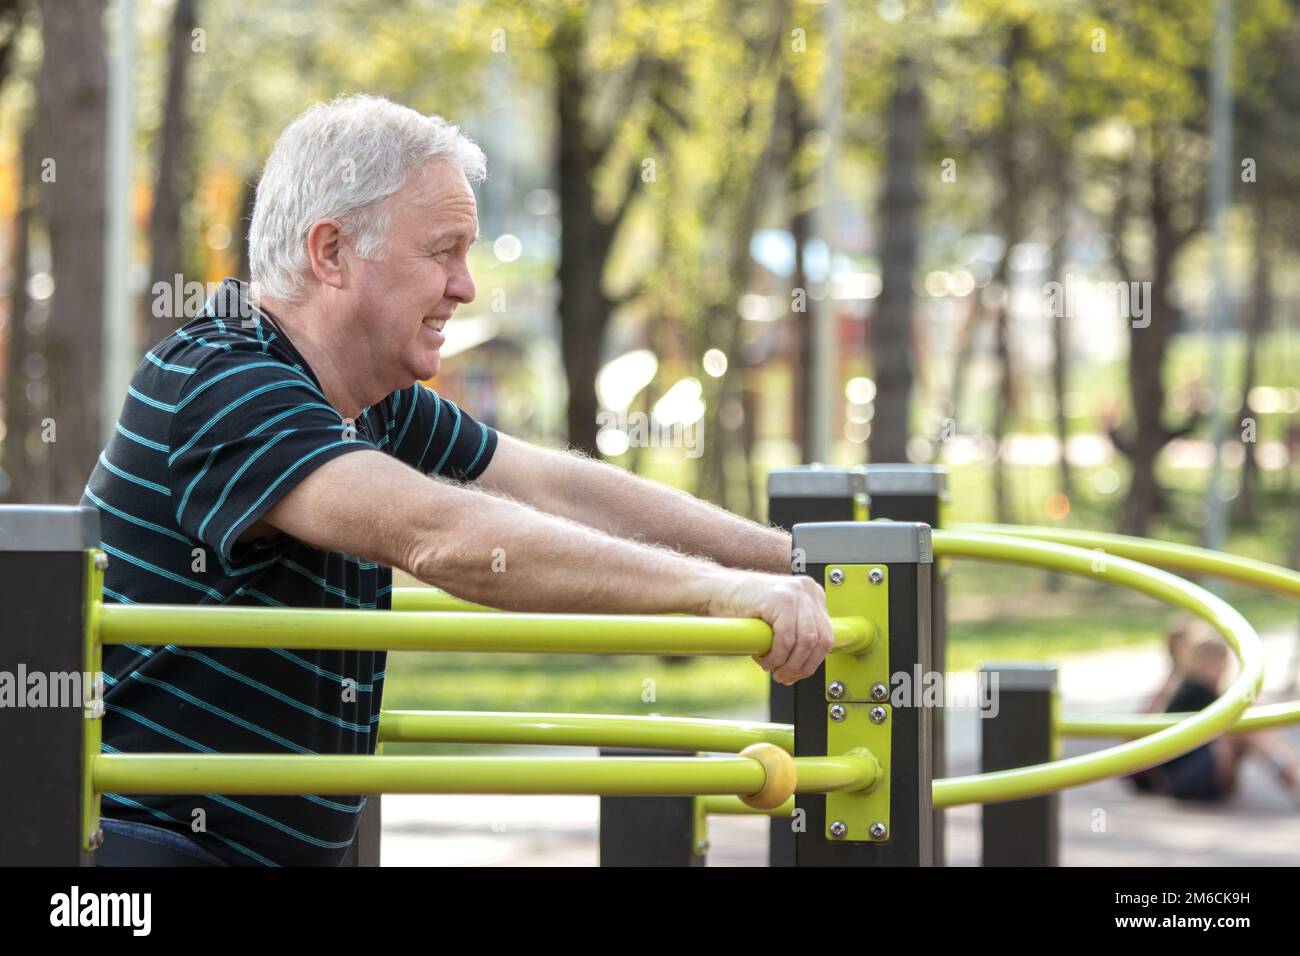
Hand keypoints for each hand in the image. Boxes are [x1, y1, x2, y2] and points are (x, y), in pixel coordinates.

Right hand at [707, 571, 833, 683]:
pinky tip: (764, 660)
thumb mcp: (779, 616)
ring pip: (806, 642)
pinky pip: (787, 638)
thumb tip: (808, 663)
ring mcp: (795, 592)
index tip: (798, 674)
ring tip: (773, 670)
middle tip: (785, 677)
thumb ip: (797, 631)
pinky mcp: (781, 598)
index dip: (813, 662)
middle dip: (802, 667)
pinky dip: (776, 656)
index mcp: (812, 594)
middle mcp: (808, 590)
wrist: (715, 591)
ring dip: (789, 664)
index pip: (826, 635)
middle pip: (820, 640)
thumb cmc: (742, 606)